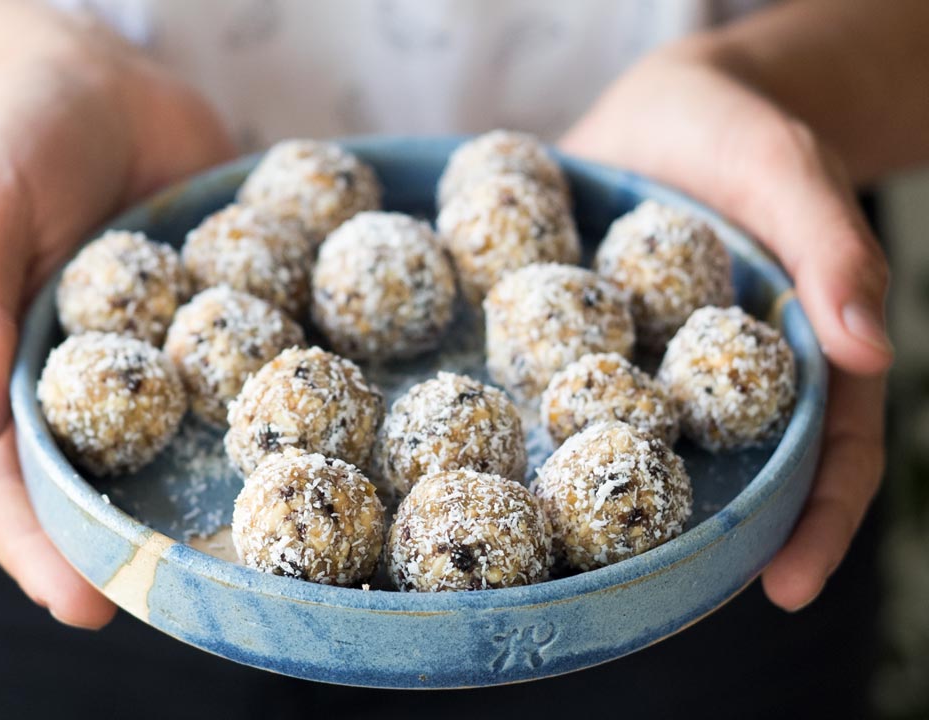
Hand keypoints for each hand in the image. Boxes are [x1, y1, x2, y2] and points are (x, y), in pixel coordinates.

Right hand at [0, 7, 233, 627]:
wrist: (97, 82)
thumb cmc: (12, 143)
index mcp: (23, 383)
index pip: (19, 488)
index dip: (47, 551)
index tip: (86, 608)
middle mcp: (105, 388)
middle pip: (120, 485)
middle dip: (154, 545)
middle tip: (204, 601)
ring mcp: (175, 359)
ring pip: (201, 441)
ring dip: (236, 487)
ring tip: (285, 540)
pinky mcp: (233, 319)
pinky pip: (262, 367)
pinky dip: (291, 399)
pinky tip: (338, 427)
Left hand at [560, 47, 891, 610]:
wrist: (666, 105)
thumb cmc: (748, 134)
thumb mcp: (789, 173)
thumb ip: (831, 249)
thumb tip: (871, 348)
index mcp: (785, 360)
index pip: (820, 458)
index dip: (815, 526)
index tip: (791, 592)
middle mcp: (709, 382)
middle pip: (717, 475)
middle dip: (695, 541)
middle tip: (654, 610)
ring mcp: (640, 368)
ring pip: (630, 449)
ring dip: (600, 501)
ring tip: (559, 563)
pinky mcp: (578, 343)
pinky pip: (559, 391)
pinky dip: (536, 425)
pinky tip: (491, 456)